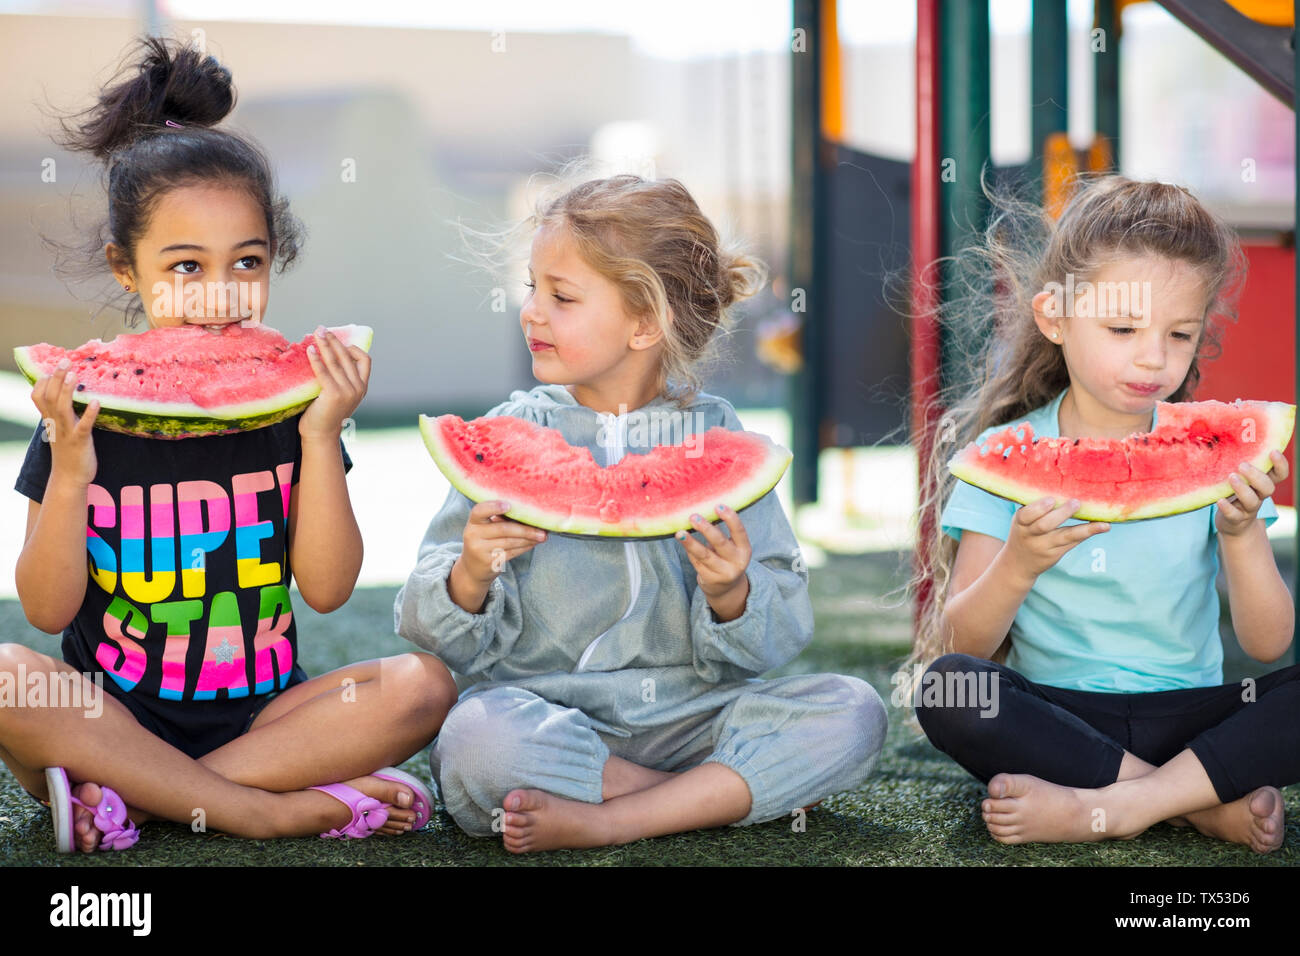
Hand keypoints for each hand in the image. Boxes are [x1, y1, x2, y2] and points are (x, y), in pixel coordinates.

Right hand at [30, 360, 98, 486]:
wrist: (69, 478)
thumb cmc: (68, 453)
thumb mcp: (60, 431)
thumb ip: (60, 415)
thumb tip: (65, 398)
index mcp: (50, 421)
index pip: (38, 397)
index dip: (41, 382)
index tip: (50, 367)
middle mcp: (55, 424)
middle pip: (49, 397)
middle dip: (56, 378)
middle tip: (65, 361)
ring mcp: (67, 433)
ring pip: (62, 408)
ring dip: (67, 391)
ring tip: (74, 375)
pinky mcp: (80, 441)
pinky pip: (84, 426)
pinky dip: (89, 414)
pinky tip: (97, 402)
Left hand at [299, 326, 369, 441]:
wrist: (320, 435)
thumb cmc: (325, 413)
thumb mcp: (339, 394)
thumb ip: (339, 378)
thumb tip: (326, 354)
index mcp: (362, 387)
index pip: (365, 360)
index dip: (353, 348)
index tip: (338, 342)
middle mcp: (358, 388)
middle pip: (347, 356)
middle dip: (334, 340)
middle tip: (322, 329)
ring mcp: (347, 392)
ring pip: (335, 361)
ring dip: (325, 344)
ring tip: (316, 333)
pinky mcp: (333, 395)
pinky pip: (324, 371)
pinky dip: (316, 359)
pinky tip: (309, 350)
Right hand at [457, 499, 546, 584]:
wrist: (472, 568)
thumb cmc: (483, 542)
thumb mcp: (483, 529)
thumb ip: (498, 519)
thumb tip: (528, 513)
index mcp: (473, 522)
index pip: (479, 511)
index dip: (494, 507)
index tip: (509, 505)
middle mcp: (473, 535)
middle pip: (503, 529)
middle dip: (525, 529)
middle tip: (542, 530)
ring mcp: (480, 550)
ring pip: (510, 542)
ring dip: (529, 539)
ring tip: (542, 536)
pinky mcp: (490, 562)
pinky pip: (512, 552)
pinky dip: (525, 547)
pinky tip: (533, 543)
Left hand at [676, 504, 751, 613]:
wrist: (726, 588)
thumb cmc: (726, 558)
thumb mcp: (730, 547)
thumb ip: (720, 533)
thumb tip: (701, 512)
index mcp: (744, 549)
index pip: (739, 531)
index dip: (730, 518)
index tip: (718, 506)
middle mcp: (737, 562)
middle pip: (720, 543)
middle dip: (706, 529)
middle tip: (693, 517)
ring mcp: (724, 573)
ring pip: (705, 555)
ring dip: (691, 543)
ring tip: (680, 533)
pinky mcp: (710, 580)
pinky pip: (697, 562)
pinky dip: (689, 551)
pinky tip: (683, 541)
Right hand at [1003, 496, 1108, 582]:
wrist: (1018, 564)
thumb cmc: (1024, 533)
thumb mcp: (1021, 521)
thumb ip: (1035, 508)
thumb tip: (1061, 486)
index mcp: (1020, 523)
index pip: (1026, 515)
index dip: (1039, 508)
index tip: (1051, 499)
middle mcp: (1031, 536)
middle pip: (1045, 526)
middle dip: (1061, 514)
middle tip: (1076, 503)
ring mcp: (1044, 546)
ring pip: (1065, 537)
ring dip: (1084, 529)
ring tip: (1102, 523)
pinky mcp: (1055, 554)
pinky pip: (1073, 542)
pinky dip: (1087, 533)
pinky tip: (1103, 527)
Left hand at [1215, 451, 1286, 536]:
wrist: (1233, 525)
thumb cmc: (1235, 494)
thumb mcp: (1241, 478)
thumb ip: (1240, 464)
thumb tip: (1228, 434)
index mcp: (1262, 484)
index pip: (1279, 475)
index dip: (1280, 465)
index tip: (1273, 451)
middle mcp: (1259, 496)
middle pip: (1268, 487)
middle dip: (1257, 476)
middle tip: (1243, 465)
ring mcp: (1248, 509)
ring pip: (1252, 500)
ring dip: (1242, 489)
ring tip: (1231, 477)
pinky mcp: (1235, 519)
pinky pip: (1234, 515)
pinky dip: (1227, 508)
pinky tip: (1219, 500)